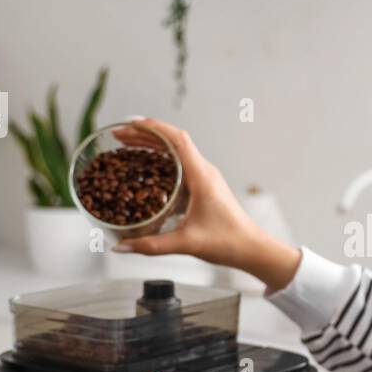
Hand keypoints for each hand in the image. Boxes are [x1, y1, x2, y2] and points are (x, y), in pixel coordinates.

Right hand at [109, 118, 297, 288]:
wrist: (252, 248)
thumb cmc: (228, 242)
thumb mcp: (186, 243)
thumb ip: (152, 245)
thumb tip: (123, 247)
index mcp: (202, 176)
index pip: (177, 139)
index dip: (153, 127)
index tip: (130, 123)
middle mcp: (204, 172)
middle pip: (173, 141)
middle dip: (145, 134)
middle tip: (119, 135)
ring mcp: (205, 178)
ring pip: (177, 151)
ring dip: (153, 145)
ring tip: (127, 145)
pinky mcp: (204, 187)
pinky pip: (180, 164)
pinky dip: (161, 159)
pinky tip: (147, 167)